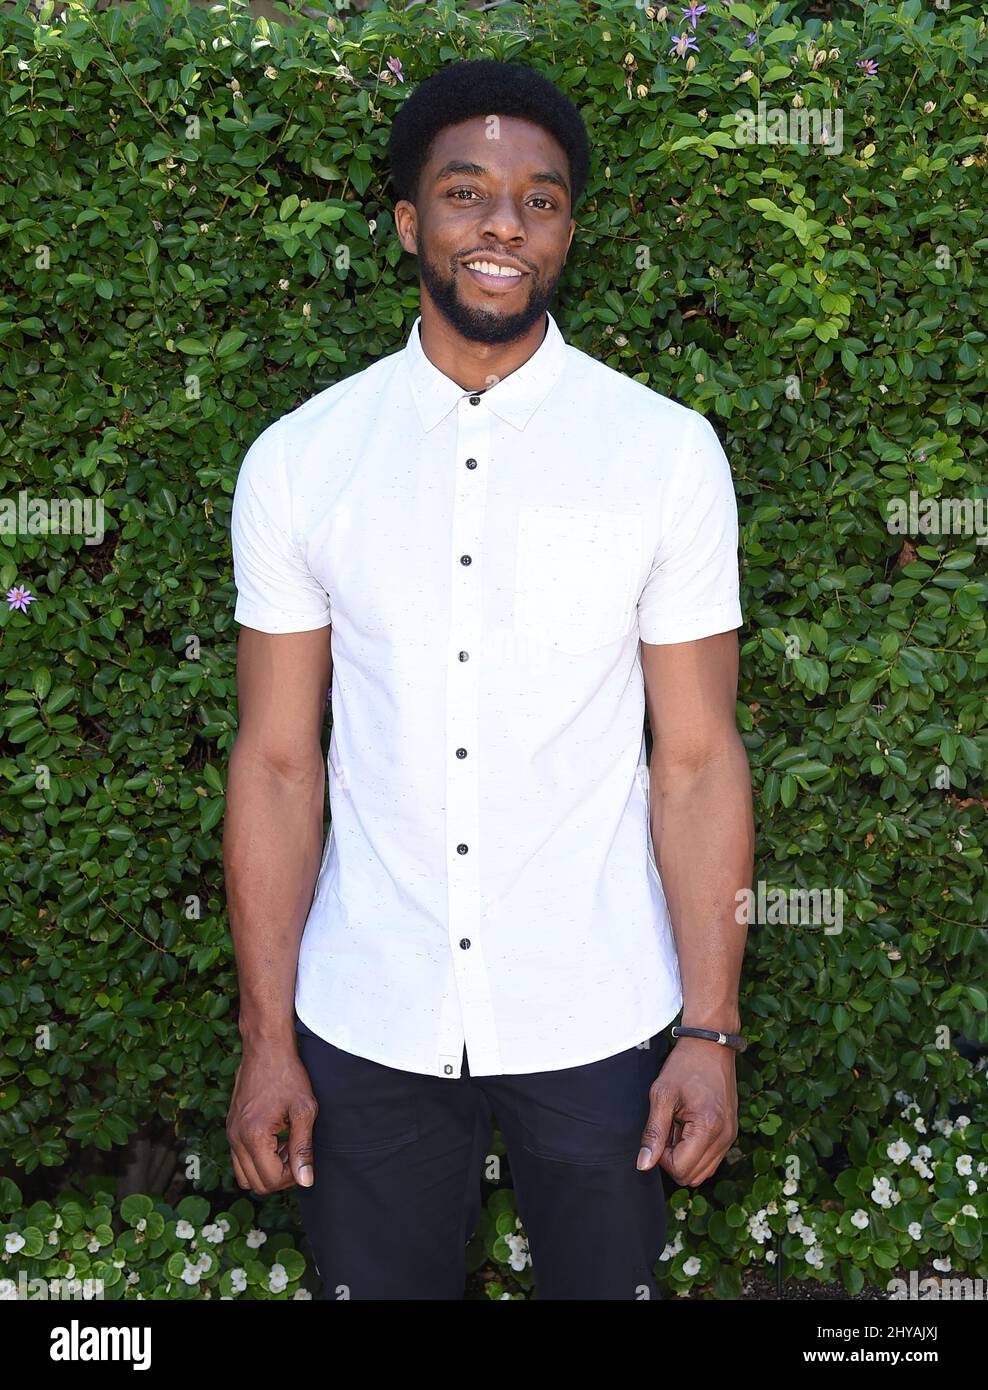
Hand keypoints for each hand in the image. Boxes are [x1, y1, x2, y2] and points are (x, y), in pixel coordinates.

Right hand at [226, 1039, 317, 1194]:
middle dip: (280, 1175)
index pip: (271, 1180)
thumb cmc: (287, 1074)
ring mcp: (230, 1134)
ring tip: (286, 1145)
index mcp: (253, 1136)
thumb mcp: (304, 1109)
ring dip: (268, 1169)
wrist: (266, 1048)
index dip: (293, 1176)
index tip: (304, 1157)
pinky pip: (240, 1159)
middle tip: (297, 1152)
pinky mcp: (231, 1128)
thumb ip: (303, 1147)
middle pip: (256, 1184)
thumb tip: (305, 1181)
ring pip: (245, 1176)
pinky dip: (258, 1159)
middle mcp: (235, 1139)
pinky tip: (276, 1138)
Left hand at [636, 1038, 737, 1184]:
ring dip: (685, 1156)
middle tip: (667, 1128)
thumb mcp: (661, 1094)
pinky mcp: (731, 1132)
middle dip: (673, 1159)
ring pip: (703, 1171)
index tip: (659, 1131)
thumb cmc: (685, 1065)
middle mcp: (725, 1137)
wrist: (710, 1044)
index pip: (680, 1169)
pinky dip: (696, 1150)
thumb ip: (653, 1132)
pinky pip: (711, 1158)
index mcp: (709, 1128)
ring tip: (677, 1126)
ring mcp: (731, 1136)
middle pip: (693, 1177)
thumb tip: (643, 1164)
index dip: (661, 1156)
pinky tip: (687, 1126)